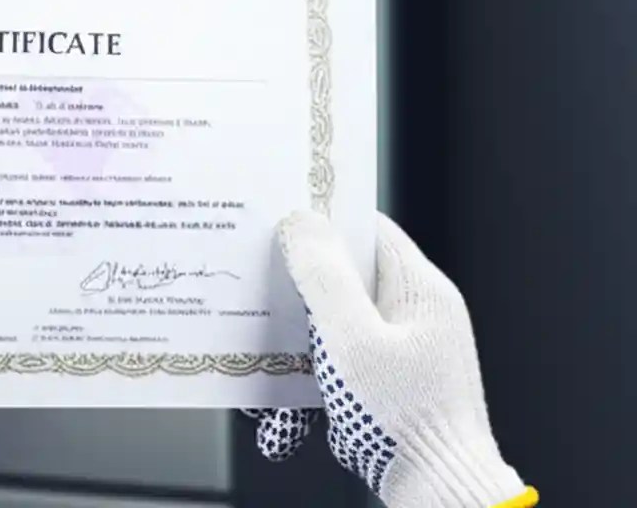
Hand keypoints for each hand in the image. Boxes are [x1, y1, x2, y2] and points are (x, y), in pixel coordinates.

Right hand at [246, 212, 535, 507]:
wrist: (439, 490)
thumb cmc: (403, 416)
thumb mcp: (352, 339)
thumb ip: (325, 278)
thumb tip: (302, 221)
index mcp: (420, 289)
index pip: (368, 228)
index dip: (324, 218)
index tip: (278, 218)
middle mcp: (418, 312)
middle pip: (351, 271)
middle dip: (303, 277)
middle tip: (258, 277)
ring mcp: (408, 347)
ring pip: (343, 315)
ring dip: (304, 326)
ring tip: (266, 336)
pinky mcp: (394, 380)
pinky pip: (346, 352)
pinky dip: (316, 360)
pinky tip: (289, 382)